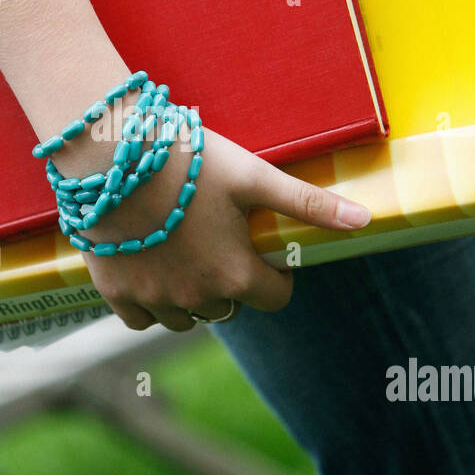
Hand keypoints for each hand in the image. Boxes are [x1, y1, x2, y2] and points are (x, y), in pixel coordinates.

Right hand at [72, 125, 370, 332]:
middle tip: (219, 240)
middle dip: (232, 283)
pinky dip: (150, 304)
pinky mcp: (116, 294)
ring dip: (192, 296)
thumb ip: (307, 203)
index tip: (262, 248)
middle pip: (229, 308)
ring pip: (186, 319)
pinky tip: (151, 268)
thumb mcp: (253, 176)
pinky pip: (142, 319)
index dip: (275, 274)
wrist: (109, 155)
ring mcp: (155, 299)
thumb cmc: (187, 160)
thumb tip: (364, 221)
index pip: (275, 297)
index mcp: (236, 274)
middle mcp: (197, 298)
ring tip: (185, 253)